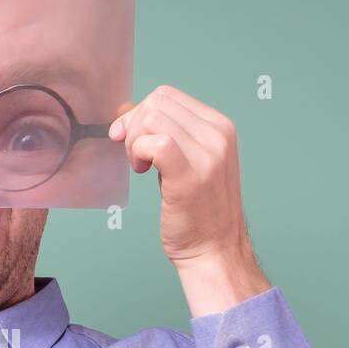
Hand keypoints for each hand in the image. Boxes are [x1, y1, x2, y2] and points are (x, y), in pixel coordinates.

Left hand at [109, 85, 268, 315]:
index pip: (169, 96)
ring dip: (135, 141)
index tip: (129, 138)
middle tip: (135, 157)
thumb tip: (128, 113)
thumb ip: (167, 135)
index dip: (140, 112)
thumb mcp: (190, 162)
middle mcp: (218, 135)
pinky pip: (155, 142)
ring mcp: (207, 154)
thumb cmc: (198, 212)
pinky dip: (139, 152)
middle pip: (158, 102)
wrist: (215, 251)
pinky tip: (143, 171)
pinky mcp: (190, 175)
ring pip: (152, 118)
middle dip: (134, 126)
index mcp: (220, 128)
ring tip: (142, 167)